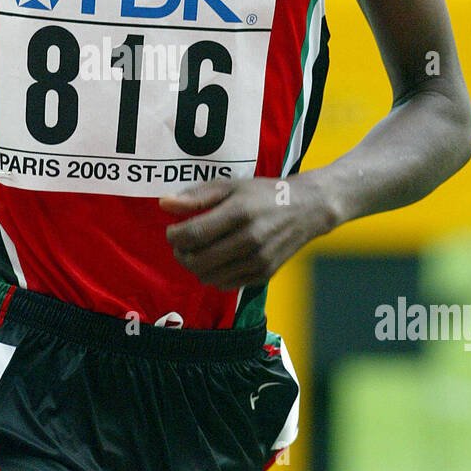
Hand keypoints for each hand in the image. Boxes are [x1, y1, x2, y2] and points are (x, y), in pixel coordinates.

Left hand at [160, 173, 333, 289]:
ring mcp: (258, 260)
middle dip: (181, 254)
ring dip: (195, 266)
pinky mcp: (264, 274)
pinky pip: (225, 284)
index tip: (172, 231)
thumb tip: (163, 204)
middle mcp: (250, 239)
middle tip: (181, 244)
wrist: (307, 209)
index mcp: (239, 213)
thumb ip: (196, 196)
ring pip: (208, 276)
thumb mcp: (230, 186)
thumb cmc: (263, 194)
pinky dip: (214, 275)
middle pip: (197, 260)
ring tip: (198, 251)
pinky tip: (218, 259)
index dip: (174, 237)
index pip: (192, 235)